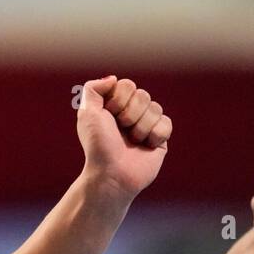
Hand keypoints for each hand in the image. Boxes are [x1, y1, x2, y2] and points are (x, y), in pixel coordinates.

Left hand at [76, 75, 172, 198]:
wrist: (112, 174)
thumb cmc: (98, 146)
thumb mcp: (87, 113)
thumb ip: (93, 88)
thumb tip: (113, 79)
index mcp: (115, 105)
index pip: (127, 85)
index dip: (118, 100)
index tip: (109, 117)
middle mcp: (131, 113)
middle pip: (143, 95)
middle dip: (130, 114)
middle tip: (121, 131)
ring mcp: (147, 125)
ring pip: (155, 108)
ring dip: (140, 127)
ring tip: (132, 142)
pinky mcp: (160, 139)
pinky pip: (166, 123)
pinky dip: (155, 135)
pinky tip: (146, 146)